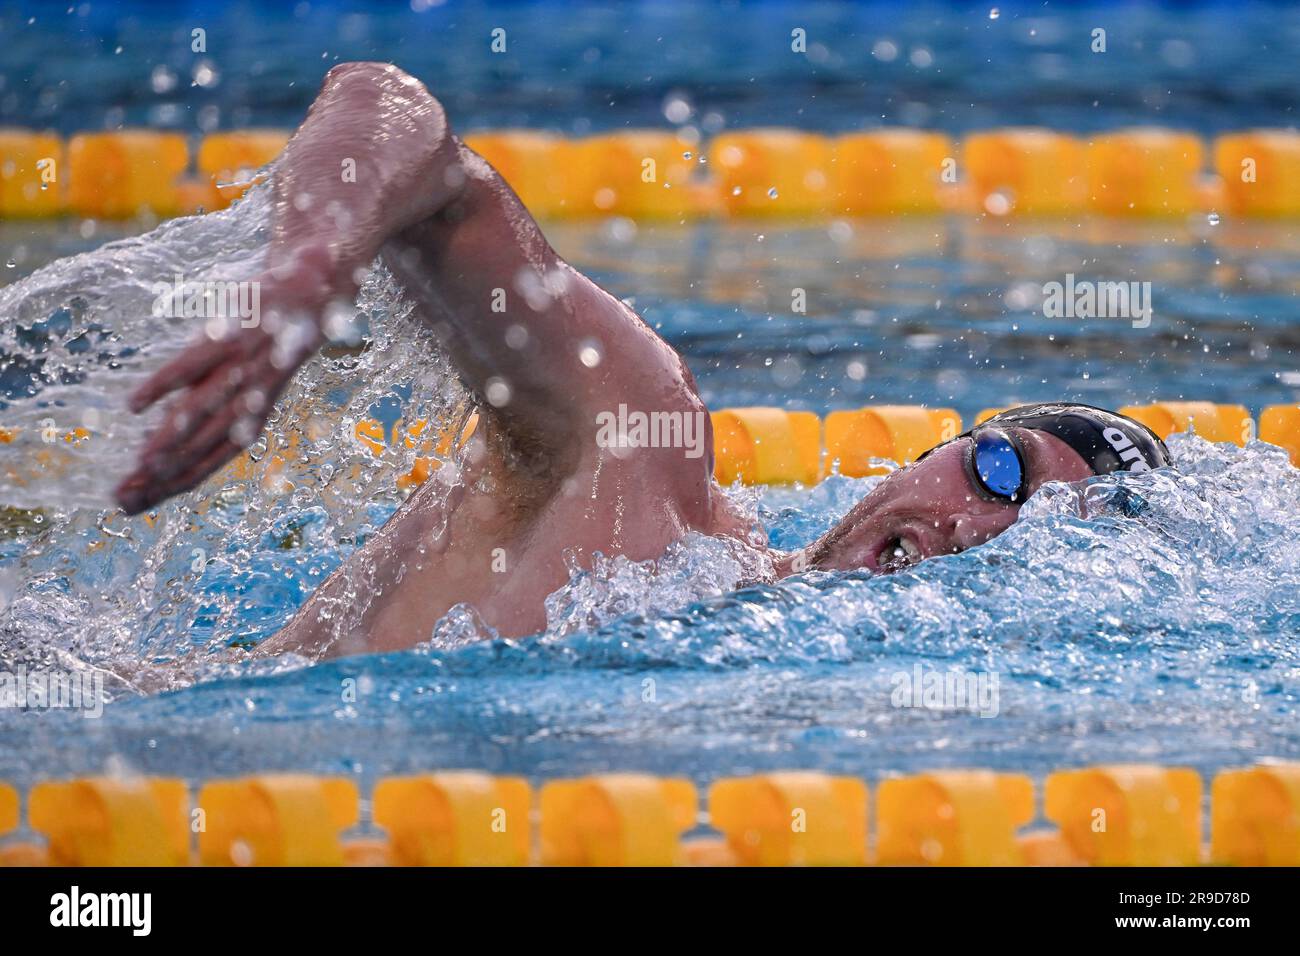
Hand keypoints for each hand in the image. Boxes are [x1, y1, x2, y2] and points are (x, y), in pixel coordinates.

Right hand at [114, 245, 337, 514]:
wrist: (315, 290)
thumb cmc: (275, 339)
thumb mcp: (251, 379)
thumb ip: (214, 405)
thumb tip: (168, 430)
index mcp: (255, 414)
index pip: (213, 460)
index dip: (177, 484)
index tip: (137, 506)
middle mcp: (249, 397)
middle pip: (202, 446)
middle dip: (163, 476)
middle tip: (123, 500)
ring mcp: (241, 367)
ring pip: (199, 412)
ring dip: (168, 441)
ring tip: (139, 466)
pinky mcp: (230, 335)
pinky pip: (191, 365)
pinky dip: (163, 385)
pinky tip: (134, 406)